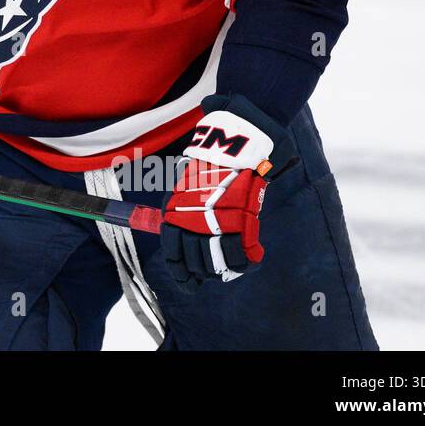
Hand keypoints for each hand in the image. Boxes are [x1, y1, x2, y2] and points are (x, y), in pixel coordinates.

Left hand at [161, 93, 295, 289]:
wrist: (234, 142)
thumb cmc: (209, 164)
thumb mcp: (184, 184)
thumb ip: (181, 209)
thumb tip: (175, 233)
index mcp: (175, 210)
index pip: (173, 251)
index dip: (180, 272)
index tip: (188, 283)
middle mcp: (193, 219)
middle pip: (196, 260)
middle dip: (205, 272)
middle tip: (213, 275)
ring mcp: (216, 220)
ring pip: (218, 260)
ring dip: (226, 267)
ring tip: (232, 267)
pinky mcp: (240, 219)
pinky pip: (242, 251)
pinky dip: (247, 260)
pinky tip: (251, 258)